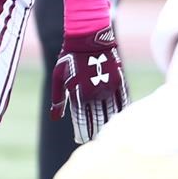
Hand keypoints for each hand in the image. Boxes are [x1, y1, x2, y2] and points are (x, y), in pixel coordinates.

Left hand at [52, 25, 128, 143]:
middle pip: (96, 120)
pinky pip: (122, 102)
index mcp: (77, 94)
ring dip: (107, 125)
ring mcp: (107, 88)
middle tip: (92, 140)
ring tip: (104, 134)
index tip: (81, 140)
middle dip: (94, 132)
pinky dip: (120, 112)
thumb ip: (57, 99)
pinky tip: (118, 120)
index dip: (82, 133)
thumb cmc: (69, 58)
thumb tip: (55, 118)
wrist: (89, 38)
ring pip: (110, 114)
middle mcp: (93, 93)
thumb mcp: (58, 78)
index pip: (81, 121)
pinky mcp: (119, 82)